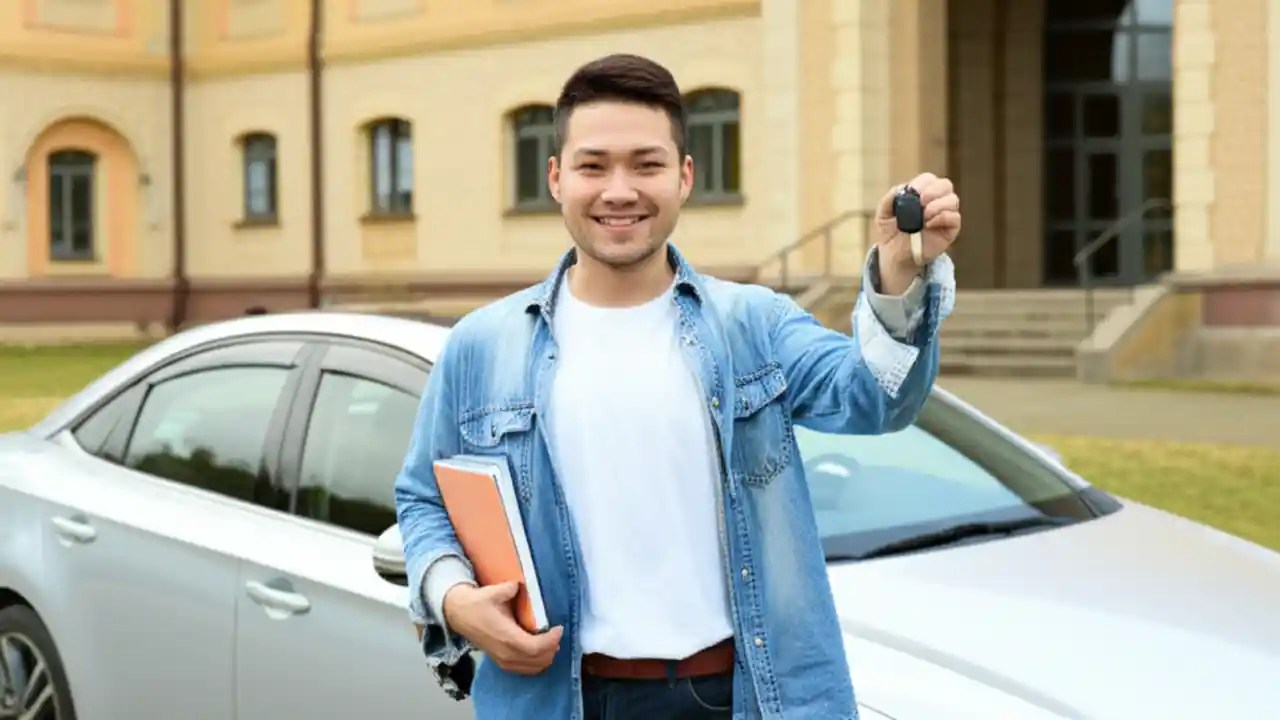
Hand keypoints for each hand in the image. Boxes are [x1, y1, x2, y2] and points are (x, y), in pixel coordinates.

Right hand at [442, 581, 563, 674]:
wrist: (459, 615)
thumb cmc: (477, 603)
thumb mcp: (493, 592)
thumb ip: (510, 588)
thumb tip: (522, 586)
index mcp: (506, 636)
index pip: (535, 647)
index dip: (551, 640)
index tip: (559, 628)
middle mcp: (506, 653)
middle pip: (538, 660)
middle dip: (552, 648)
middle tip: (557, 633)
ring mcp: (503, 660)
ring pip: (533, 668)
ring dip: (546, 657)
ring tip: (551, 642)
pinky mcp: (502, 663)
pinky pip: (525, 670)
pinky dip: (537, 664)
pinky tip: (541, 652)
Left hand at [874, 172, 960, 285]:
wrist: (894, 255)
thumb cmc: (890, 232)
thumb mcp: (883, 215)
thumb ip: (889, 199)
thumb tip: (902, 189)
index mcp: (921, 193)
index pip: (928, 179)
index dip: (922, 183)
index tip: (912, 192)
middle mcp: (936, 201)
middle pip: (945, 185)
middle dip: (933, 191)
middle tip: (921, 202)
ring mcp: (945, 214)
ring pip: (953, 199)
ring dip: (937, 205)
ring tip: (923, 216)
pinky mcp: (950, 229)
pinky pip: (954, 217)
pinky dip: (942, 217)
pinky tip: (929, 224)